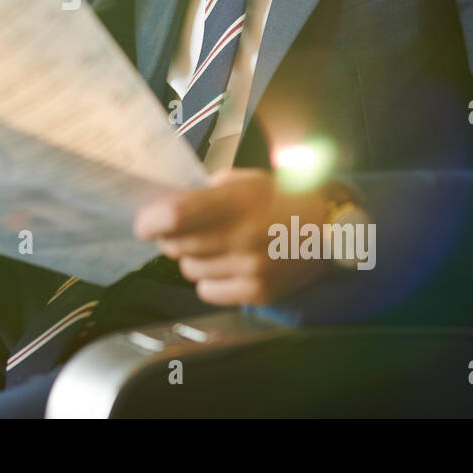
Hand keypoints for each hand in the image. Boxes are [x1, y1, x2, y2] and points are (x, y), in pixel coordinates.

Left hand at [132, 168, 333, 305]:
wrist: (328, 229)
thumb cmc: (280, 197)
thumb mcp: (247, 180)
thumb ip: (206, 191)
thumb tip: (166, 207)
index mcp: (239, 200)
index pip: (176, 215)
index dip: (151, 221)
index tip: (144, 223)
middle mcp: (244, 236)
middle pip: (177, 245)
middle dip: (169, 238)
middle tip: (180, 231)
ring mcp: (252, 268)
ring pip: (189, 270)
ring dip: (192, 258)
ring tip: (212, 246)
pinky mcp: (258, 293)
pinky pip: (207, 291)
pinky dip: (209, 280)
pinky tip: (225, 266)